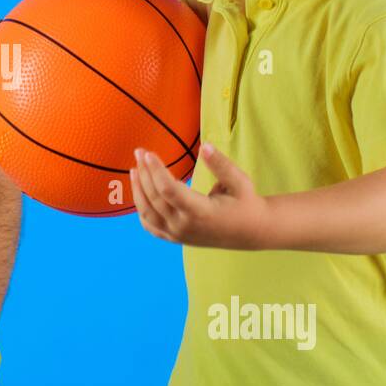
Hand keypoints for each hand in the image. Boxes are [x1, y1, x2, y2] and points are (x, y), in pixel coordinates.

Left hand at [129, 142, 271, 249]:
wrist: (250, 232)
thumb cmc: (245, 203)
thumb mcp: (240, 181)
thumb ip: (221, 165)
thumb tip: (205, 146)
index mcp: (201, 212)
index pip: (169, 190)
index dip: (156, 171)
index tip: (148, 153)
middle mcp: (185, 226)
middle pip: (155, 198)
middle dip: (144, 173)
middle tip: (139, 152)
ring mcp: (178, 235)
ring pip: (147, 213)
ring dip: (137, 190)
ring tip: (135, 168)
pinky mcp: (175, 238)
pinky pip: (150, 226)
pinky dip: (141, 209)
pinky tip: (139, 191)